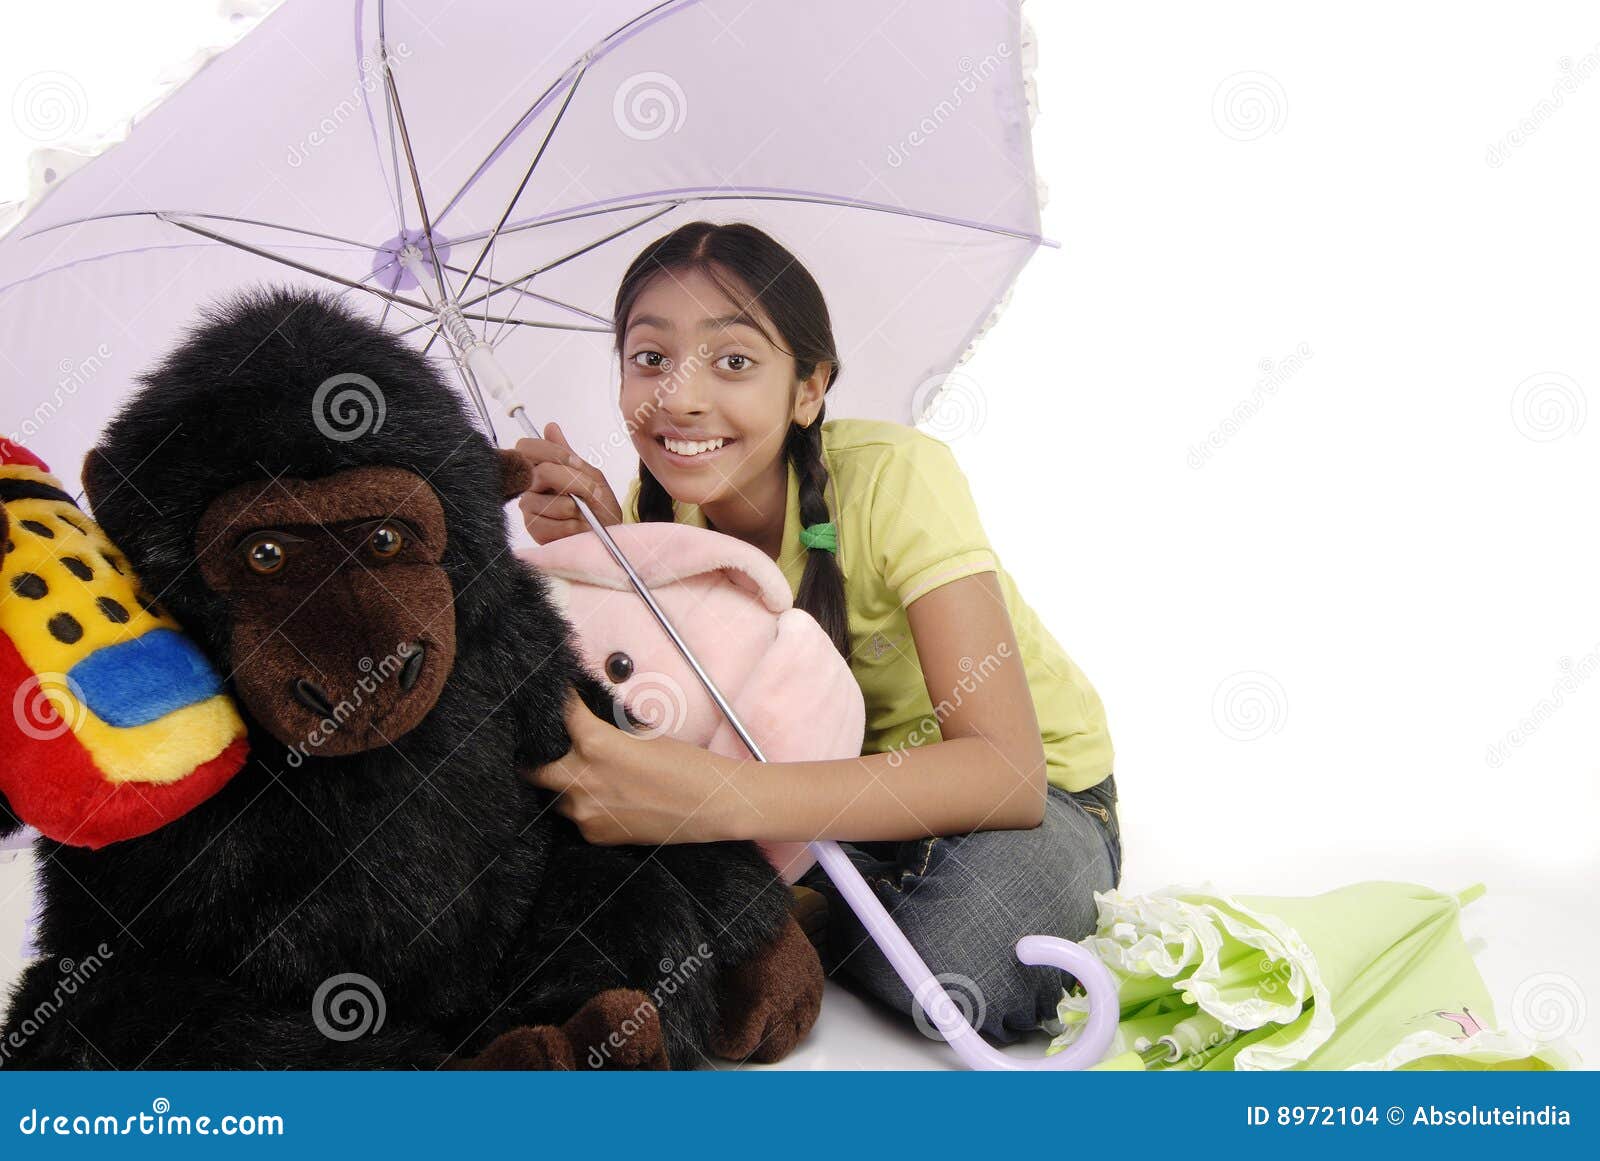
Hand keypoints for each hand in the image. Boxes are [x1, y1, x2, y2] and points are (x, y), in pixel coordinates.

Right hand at [514, 422, 623, 542]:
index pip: (526, 447)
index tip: (575, 462)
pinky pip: (553, 524)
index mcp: (541, 467)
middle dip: (575, 482)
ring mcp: (529, 507)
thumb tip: (550, 427)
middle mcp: (530, 486)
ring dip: (578, 508)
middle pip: (542, 472)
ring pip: (551, 502)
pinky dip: (574, 526)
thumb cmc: (599, 505)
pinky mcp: (534, 530)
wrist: (607, 534)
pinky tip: (579, 527)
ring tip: (586, 514)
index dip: (552, 452)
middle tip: (592, 492)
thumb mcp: (591, 475)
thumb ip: (570, 456)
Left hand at [523, 690, 746, 844]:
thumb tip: (589, 723)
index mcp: (593, 743)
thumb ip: (608, 730)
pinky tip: (608, 800)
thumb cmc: (684, 764)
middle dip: (538, 758)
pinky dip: (587, 808)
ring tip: (586, 779)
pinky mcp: (595, 834)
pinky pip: (578, 818)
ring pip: (556, 798)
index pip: (561, 714)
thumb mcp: (643, 735)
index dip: (559, 701)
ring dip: (565, 787)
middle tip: (545, 751)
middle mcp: (580, 778)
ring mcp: (585, 811)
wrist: (710, 805)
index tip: (557, 698)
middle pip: (534, 768)